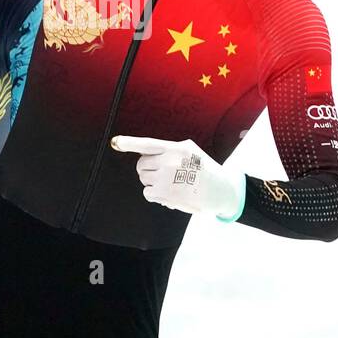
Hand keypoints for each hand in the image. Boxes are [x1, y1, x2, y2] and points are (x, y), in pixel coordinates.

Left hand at [110, 135, 244, 220]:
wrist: (221, 191)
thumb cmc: (204, 170)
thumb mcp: (191, 151)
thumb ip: (169, 150)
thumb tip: (145, 152)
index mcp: (177, 148)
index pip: (148, 144)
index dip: (130, 143)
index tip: (116, 141)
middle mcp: (170, 161)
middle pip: (141, 164)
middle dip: (148, 169)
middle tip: (163, 174)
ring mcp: (166, 178)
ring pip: (143, 178)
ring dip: (152, 182)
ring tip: (170, 183)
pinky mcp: (165, 193)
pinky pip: (147, 192)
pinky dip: (155, 195)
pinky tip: (170, 193)